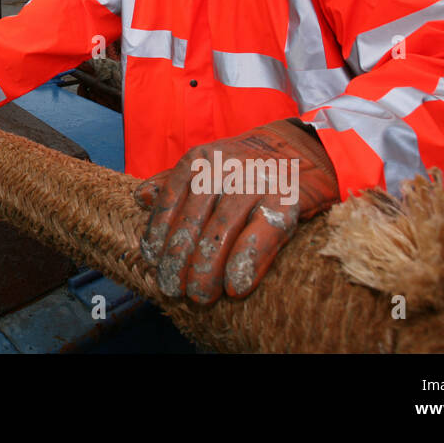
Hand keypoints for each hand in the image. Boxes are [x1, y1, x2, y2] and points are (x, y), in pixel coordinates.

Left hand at [135, 118, 338, 304]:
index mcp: (199, 159)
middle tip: (172, 289)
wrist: (304, 148)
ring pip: (221, 230)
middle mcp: (223, 168)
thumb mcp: (207, 163)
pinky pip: (261, 235)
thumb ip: (174, 181)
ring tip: (199, 295)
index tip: (153, 262)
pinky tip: (235, 288)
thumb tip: (140, 199)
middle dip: (179, 259)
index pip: (170, 201)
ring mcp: (254, 182)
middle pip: (193, 220)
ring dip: (207, 267)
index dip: (159, 234)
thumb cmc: (246, 164)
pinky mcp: (285, 199)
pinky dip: (246, 263)